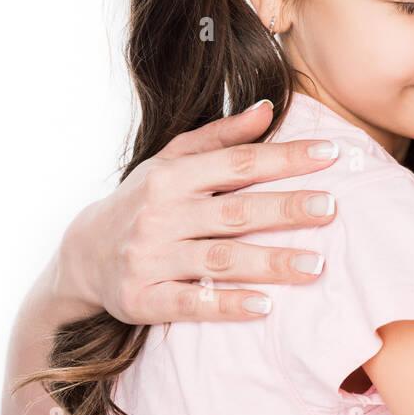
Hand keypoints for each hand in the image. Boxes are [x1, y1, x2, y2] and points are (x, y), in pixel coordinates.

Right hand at [57, 100, 338, 324]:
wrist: (82, 254)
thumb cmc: (143, 200)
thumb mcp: (172, 160)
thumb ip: (222, 136)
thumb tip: (270, 108)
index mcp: (173, 176)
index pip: (239, 163)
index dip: (285, 157)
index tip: (330, 154)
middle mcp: (161, 215)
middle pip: (235, 212)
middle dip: (286, 209)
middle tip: (331, 208)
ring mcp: (151, 258)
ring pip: (220, 260)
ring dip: (270, 263)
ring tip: (316, 265)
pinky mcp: (143, 299)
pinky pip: (190, 304)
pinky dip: (227, 305)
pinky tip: (265, 306)